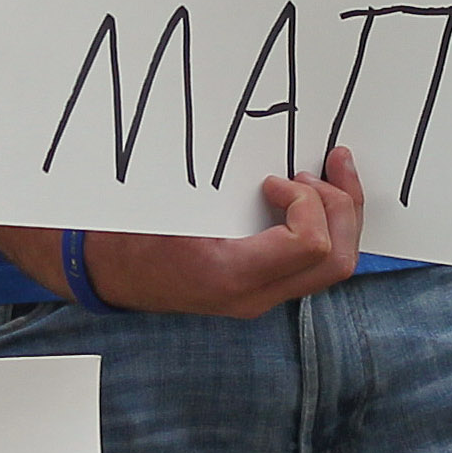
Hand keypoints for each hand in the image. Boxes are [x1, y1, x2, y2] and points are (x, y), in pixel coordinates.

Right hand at [75, 149, 367, 317]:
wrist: (108, 274)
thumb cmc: (131, 235)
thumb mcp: (169, 208)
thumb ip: (221, 192)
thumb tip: (266, 155)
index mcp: (231, 276)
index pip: (311, 245)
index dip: (306, 201)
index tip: (274, 179)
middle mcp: (254, 295)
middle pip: (337, 261)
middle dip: (343, 205)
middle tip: (324, 168)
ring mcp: (261, 297)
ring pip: (334, 266)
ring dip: (340, 215)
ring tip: (327, 175)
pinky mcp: (262, 289)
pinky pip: (313, 264)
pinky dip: (324, 227)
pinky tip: (312, 198)